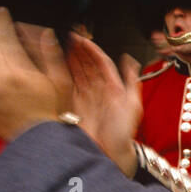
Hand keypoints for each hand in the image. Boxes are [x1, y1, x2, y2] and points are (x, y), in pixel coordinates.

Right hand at [65, 34, 141, 175]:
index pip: (100, 62)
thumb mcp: (133, 105)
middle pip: (87, 65)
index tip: (81, 39)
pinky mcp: (74, 106)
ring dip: (70, 58)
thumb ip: (131, 81)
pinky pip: (68, 85)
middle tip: (68, 37)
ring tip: (62, 45)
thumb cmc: (123, 134)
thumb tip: (129, 60)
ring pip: (77, 72)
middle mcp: (98, 91)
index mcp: (113, 88)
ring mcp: (85, 97)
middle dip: (78, 50)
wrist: (109, 154)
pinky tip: (57, 64)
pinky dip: (63, 73)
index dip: (91, 50)